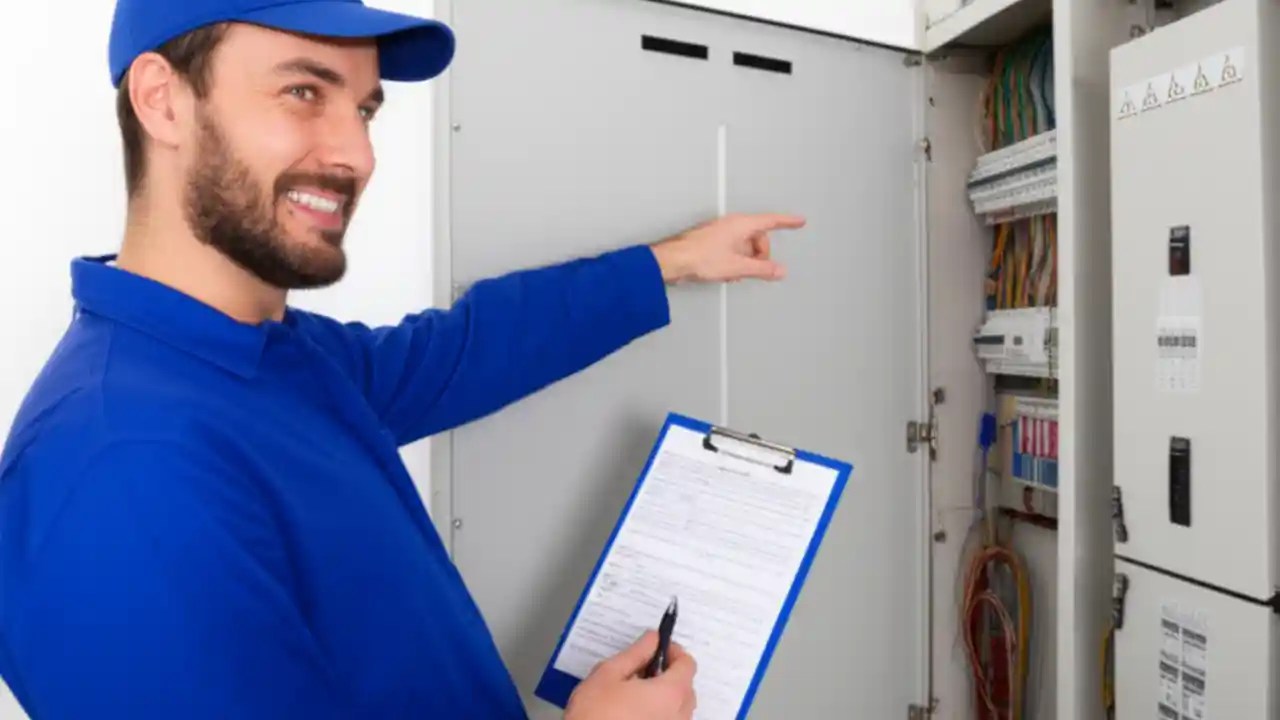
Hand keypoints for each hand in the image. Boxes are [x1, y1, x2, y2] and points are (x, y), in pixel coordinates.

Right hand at [564, 631, 696, 719]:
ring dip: (665, 696)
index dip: (673, 651)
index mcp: (670, 694)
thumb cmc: (594, 715)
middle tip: (643, 670)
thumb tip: (651, 640)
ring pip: (679, 708)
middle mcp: (678, 716)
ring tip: (635, 694)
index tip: (657, 648)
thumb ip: (635, 653)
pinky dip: (659, 714)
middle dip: (669, 674)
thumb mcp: (608, 674)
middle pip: (686, 687)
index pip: (687, 664)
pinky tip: (634, 713)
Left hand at [650, 213, 805, 284]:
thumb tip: (780, 271)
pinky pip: (734, 250)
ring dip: (747, 260)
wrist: (673, 261)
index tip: (799, 221)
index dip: (787, 222)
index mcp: (741, 224)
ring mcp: (722, 233)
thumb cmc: (699, 257)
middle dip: (761, 255)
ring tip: (736, 274)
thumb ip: (762, 269)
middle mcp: (732, 225)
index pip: (771, 221)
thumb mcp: (737, 266)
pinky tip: (727, 273)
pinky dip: (736, 261)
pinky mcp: (713, 242)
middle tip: (755, 271)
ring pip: (745, 246)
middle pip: (759, 238)